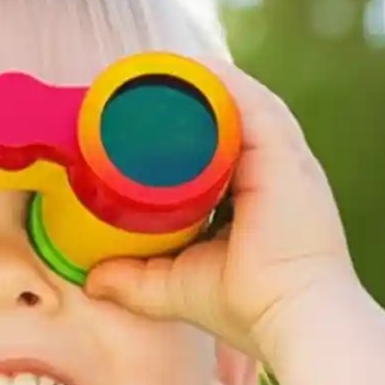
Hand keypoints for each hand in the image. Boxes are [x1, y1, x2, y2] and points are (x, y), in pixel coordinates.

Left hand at [84, 59, 358, 361]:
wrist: (293, 316)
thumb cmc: (247, 307)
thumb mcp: (175, 287)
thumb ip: (135, 280)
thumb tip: (91, 280)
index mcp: (257, 191)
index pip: (216, 145)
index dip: (178, 129)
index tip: (132, 119)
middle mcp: (273, 166)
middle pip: (223, 114)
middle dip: (178, 97)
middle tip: (127, 88)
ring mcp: (282, 154)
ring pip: (233, 98)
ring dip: (190, 81)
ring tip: (143, 70)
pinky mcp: (283, 149)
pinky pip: (245, 97)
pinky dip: (212, 79)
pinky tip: (177, 67)